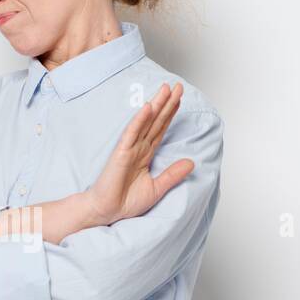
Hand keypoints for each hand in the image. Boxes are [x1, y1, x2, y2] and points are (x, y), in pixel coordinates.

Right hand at [81, 81, 194, 225]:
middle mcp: (138, 148)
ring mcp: (129, 149)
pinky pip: (131, 134)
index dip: (170, 114)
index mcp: (146, 155)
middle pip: (156, 121)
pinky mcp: (120, 154)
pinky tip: (147, 108)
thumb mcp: (156, 188)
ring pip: (146, 123)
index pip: (160, 130)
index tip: (179, 99)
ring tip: (165, 90)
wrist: (107, 212)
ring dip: (156, 106)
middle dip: (167, 104)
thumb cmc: (125, 202)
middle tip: (178, 86)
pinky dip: (139, 121)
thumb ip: (172, 175)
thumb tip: (191, 163)